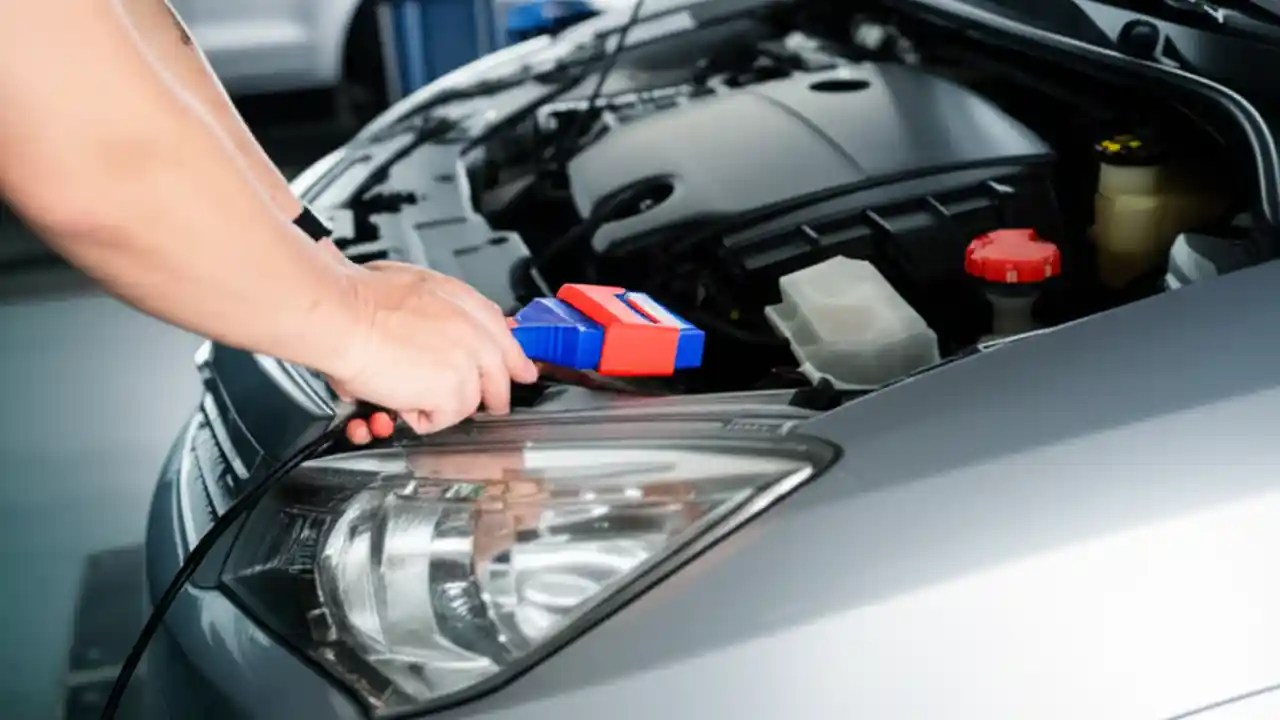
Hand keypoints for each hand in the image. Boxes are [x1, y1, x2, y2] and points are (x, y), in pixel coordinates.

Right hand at [312, 241, 537, 442]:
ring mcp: (469, 364)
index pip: (502, 335)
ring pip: (467, 401)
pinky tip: (398, 398)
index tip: (520, 371)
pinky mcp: (456, 392)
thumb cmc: (360, 298)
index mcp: (464, 302)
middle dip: (488, 395)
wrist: (345, 316)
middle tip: (467, 401)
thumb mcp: (411, 285)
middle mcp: (474, 333)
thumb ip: (438, 307)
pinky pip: (444, 419)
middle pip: (499, 375)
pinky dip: (418, 417)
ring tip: (404, 388)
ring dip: (437, 403)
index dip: (511, 358)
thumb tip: (441, 327)